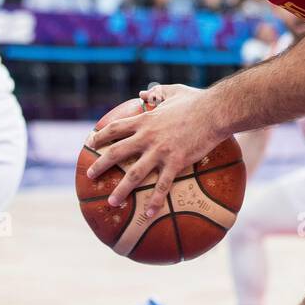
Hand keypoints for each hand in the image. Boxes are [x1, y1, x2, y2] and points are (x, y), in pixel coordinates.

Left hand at [85, 84, 224, 217]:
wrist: (215, 112)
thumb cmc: (197, 100)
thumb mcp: (173, 91)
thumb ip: (156, 92)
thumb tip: (144, 92)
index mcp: (145, 120)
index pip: (115, 128)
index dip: (100, 136)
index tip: (90, 143)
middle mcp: (147, 137)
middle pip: (116, 153)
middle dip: (100, 165)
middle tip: (90, 175)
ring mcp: (160, 152)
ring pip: (134, 174)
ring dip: (121, 189)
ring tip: (110, 202)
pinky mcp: (175, 163)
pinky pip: (162, 186)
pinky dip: (155, 200)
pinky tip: (149, 213)